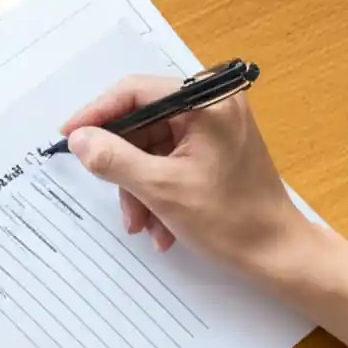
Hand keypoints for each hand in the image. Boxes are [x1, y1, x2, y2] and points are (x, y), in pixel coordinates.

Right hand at [60, 75, 308, 273]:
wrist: (278, 255)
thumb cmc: (231, 221)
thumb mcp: (161, 189)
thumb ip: (114, 159)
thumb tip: (79, 138)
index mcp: (206, 103)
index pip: (135, 92)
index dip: (96, 114)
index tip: (69, 136)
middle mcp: (213, 105)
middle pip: (141, 121)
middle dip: (122, 163)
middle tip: (108, 191)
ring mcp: (215, 127)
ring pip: (151, 146)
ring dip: (138, 185)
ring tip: (140, 222)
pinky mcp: (215, 147)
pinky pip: (168, 159)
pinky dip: (156, 189)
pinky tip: (158, 223)